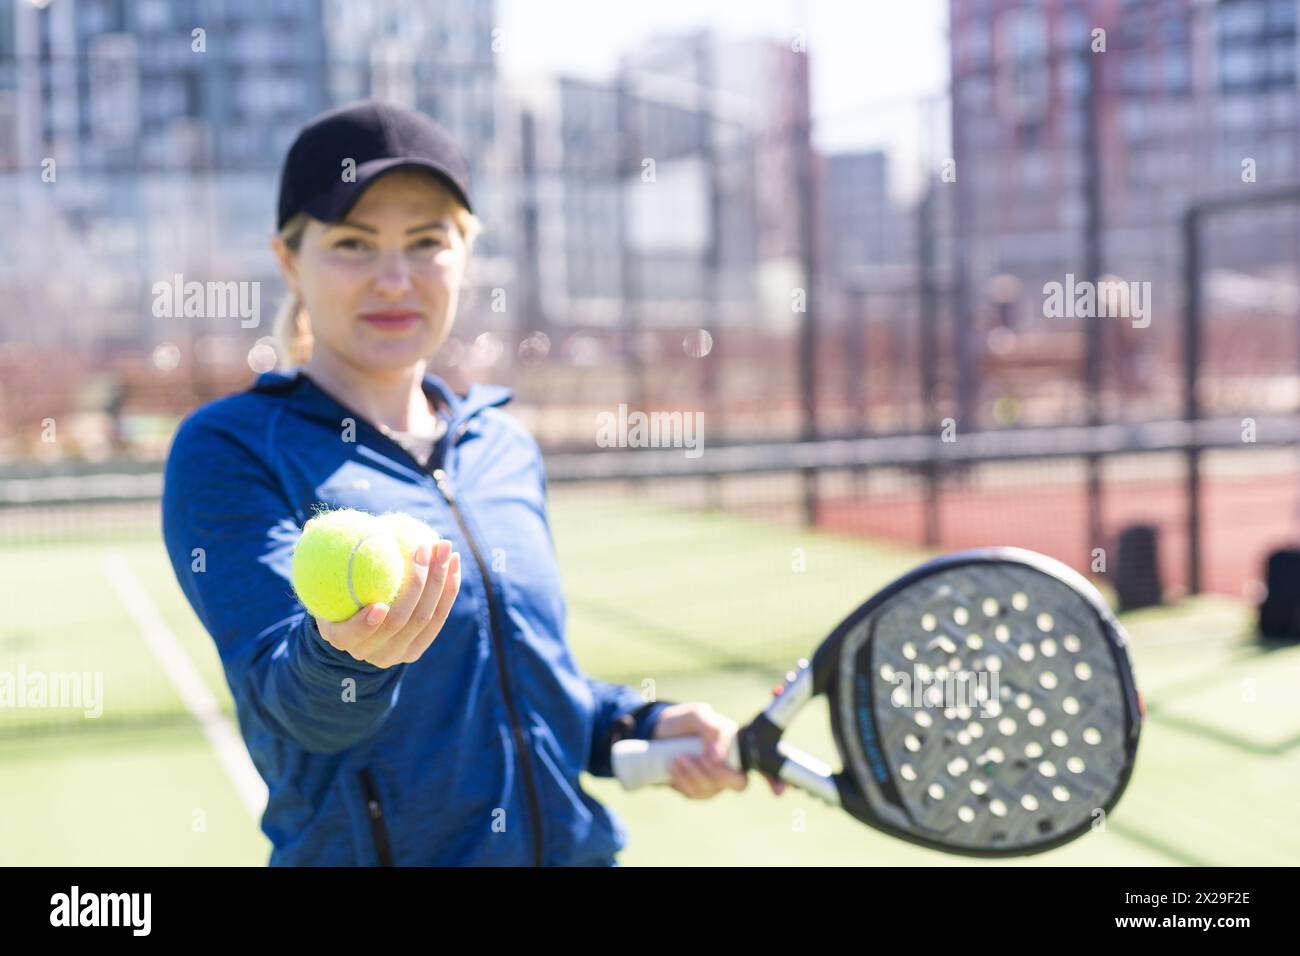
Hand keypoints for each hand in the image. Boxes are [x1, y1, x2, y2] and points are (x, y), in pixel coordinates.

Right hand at [313, 529, 461, 668]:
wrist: (354, 625)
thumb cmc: (334, 591)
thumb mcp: (319, 576)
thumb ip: (316, 554)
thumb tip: (309, 526)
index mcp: (339, 636)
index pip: (352, 634)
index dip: (365, 624)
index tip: (379, 604)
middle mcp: (368, 652)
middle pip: (400, 621)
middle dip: (418, 583)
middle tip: (425, 547)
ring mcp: (396, 653)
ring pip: (424, 618)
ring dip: (439, 581)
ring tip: (443, 548)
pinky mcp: (417, 648)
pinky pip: (439, 618)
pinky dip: (449, 589)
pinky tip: (453, 561)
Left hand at [651, 702, 785, 798]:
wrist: (657, 732)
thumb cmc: (685, 721)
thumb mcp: (698, 715)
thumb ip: (712, 730)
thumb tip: (718, 759)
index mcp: (739, 747)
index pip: (765, 766)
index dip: (776, 780)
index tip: (778, 792)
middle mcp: (731, 767)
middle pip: (738, 783)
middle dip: (718, 774)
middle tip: (701, 758)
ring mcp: (714, 781)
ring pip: (713, 789)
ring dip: (694, 774)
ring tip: (678, 757)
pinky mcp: (696, 790)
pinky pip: (695, 794)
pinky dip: (683, 780)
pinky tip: (673, 766)